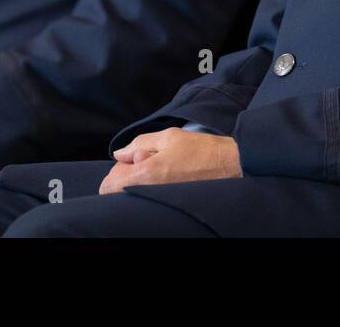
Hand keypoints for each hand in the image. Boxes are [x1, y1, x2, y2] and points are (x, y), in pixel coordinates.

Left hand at [99, 128, 241, 193]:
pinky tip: (170, 179)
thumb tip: (120, 153)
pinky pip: (150, 198)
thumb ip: (139, 143)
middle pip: (120, 191)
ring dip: (141, 183)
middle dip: (128, 176)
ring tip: (162, 171)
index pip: (109, 185)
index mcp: (145, 174)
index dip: (117, 171)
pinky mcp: (170, 204)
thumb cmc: (202, 150)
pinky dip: (153, 189)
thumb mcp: (168, 137)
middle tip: (149, 163)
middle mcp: (149, 192)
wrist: (230, 165)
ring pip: (135, 195)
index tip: (129, 163)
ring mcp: (160, 200)